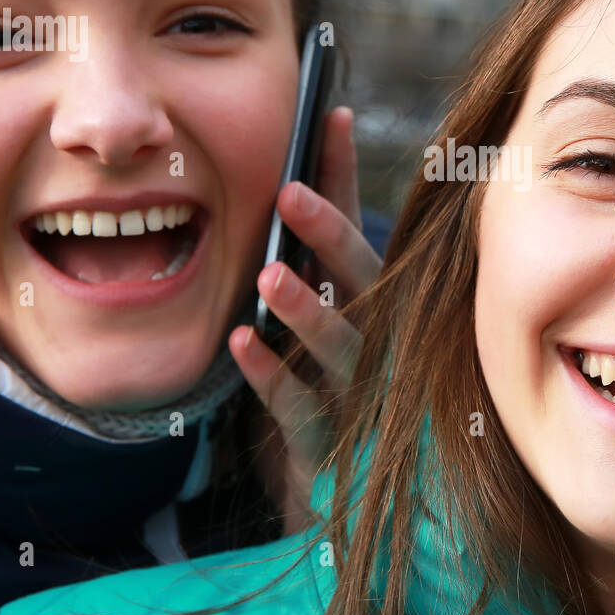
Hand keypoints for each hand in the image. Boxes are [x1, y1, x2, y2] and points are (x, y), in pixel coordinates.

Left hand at [227, 106, 381, 535]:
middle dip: (330, 235)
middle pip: (361, 282)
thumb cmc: (330, 395)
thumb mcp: (325, 325)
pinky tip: (239, 344)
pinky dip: (271, 376)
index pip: (359, 228)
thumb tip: (291, 185)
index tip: (329, 116)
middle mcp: (374, 343)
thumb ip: (313, 267)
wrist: (345, 498)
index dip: (344, 175)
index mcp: (372, 306)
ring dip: (305, 310)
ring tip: (269, 275)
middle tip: (290, 191)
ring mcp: (355, 394)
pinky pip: (299, 409)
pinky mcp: (328, 444)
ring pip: (337, 347)